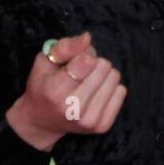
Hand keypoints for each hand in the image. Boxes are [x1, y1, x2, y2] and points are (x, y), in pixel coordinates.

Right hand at [6, 31, 126, 151]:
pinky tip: (95, 93)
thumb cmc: (43, 86)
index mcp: (55, 91)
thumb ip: (65, 46)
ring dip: (103, 75)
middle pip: (103, 67)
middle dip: (93, 63)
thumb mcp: (45, 61)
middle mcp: (73, 108)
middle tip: (80, 73)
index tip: (74, 60)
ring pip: (114, 78)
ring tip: (87, 82)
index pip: (87, 60)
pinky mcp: (102, 126)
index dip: (84, 54)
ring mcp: (89, 120)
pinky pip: (121, 92)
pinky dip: (110, 88)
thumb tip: (87, 37)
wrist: (42, 121)